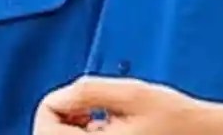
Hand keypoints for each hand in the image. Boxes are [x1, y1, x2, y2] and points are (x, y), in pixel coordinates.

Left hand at [33, 76, 222, 134]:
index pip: (45, 123)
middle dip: (64, 119)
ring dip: (75, 131)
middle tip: (91, 111)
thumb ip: (88, 91)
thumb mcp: (132, 94)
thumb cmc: (177, 118)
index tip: (85, 104)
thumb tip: (60, 99)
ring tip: (104, 122)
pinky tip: (111, 134)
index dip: (58, 103)